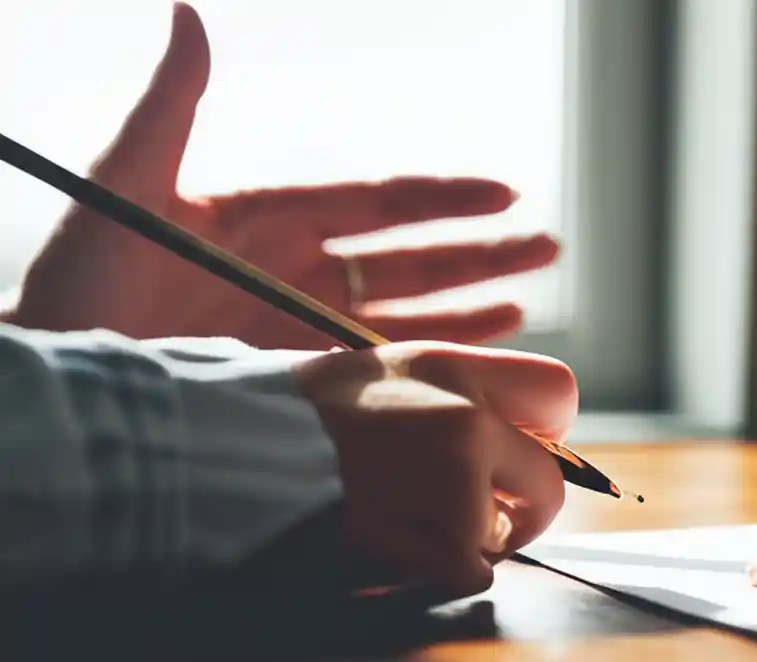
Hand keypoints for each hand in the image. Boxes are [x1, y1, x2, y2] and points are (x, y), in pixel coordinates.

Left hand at [12, 4, 556, 348]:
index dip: (442, 198)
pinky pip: (380, 364)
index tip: (504, 192)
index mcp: (267, 217)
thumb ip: (169, 105)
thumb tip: (188, 12)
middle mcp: (295, 269)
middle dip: (481, 251)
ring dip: (471, 303)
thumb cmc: (74, 280)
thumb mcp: (120, 184)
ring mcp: (299, 325)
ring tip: (530, 296)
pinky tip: (478, 347)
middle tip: (548, 244)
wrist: (59, 381)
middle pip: (410, 258)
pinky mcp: (299, 376)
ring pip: (406, 311)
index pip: (375, 202)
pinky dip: (433, 355)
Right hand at [263, 342, 574, 596]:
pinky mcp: (430, 534)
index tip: (527, 451)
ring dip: (473, 541)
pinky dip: (447, 572)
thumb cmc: (302, 413)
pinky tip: (406, 548)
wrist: (236, 448)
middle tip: (493, 515)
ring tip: (419, 524)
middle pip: (550, 481)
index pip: (559, 393)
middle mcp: (464, 418)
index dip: (552, 434)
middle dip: (526, 508)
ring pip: (507, 533)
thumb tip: (511, 437)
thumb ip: (457, 395)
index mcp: (455, 369)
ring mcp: (450, 478)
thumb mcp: (387, 370)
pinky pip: (473, 572)